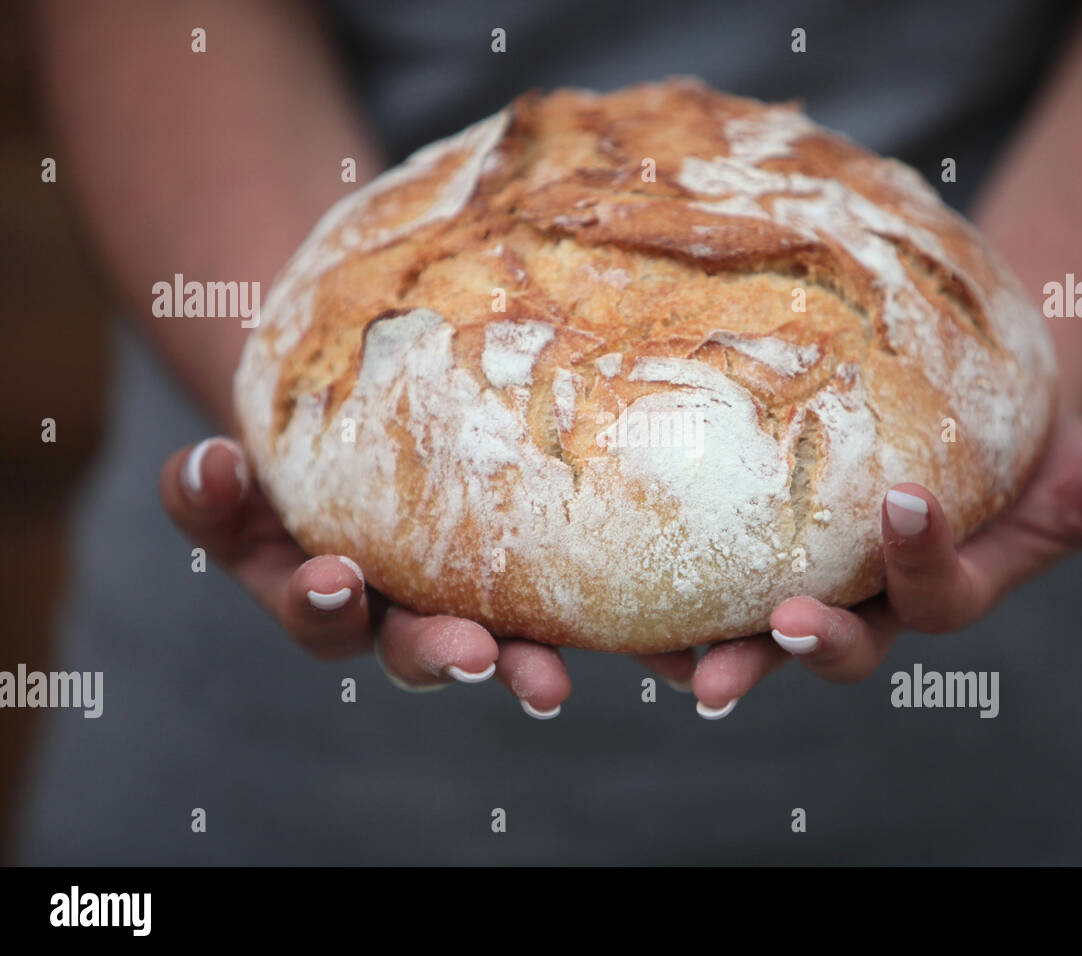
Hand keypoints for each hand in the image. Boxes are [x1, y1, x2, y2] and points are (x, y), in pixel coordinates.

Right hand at [159, 437, 571, 718]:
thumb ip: (210, 488)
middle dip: (444, 655)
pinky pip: (565, 606)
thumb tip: (208, 464)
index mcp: (327, 594)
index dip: (322, 602)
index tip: (335, 579)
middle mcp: (400, 610)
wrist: (364, 431)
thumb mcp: (240, 479)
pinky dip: (587, 621)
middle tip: (474, 656)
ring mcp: (468, 598)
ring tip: (548, 684)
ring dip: (524, 662)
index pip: (320, 612)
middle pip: (420, 648)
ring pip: (501, 643)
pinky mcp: (529, 579)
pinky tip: (633, 644)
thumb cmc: (294, 461)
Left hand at [651, 406, 1081, 718]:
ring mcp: (818, 583)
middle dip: (808, 650)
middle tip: (766, 643)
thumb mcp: (1073, 461)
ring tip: (661, 659)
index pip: (936, 594)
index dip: (922, 559)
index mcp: (949, 583)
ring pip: (765, 634)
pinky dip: (669, 601)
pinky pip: (712, 589)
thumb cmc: (1022, 442)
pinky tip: (620, 602)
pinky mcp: (761, 557)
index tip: (906, 498)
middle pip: (844, 644)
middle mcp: (877, 600)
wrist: (959, 422)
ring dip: (716, 648)